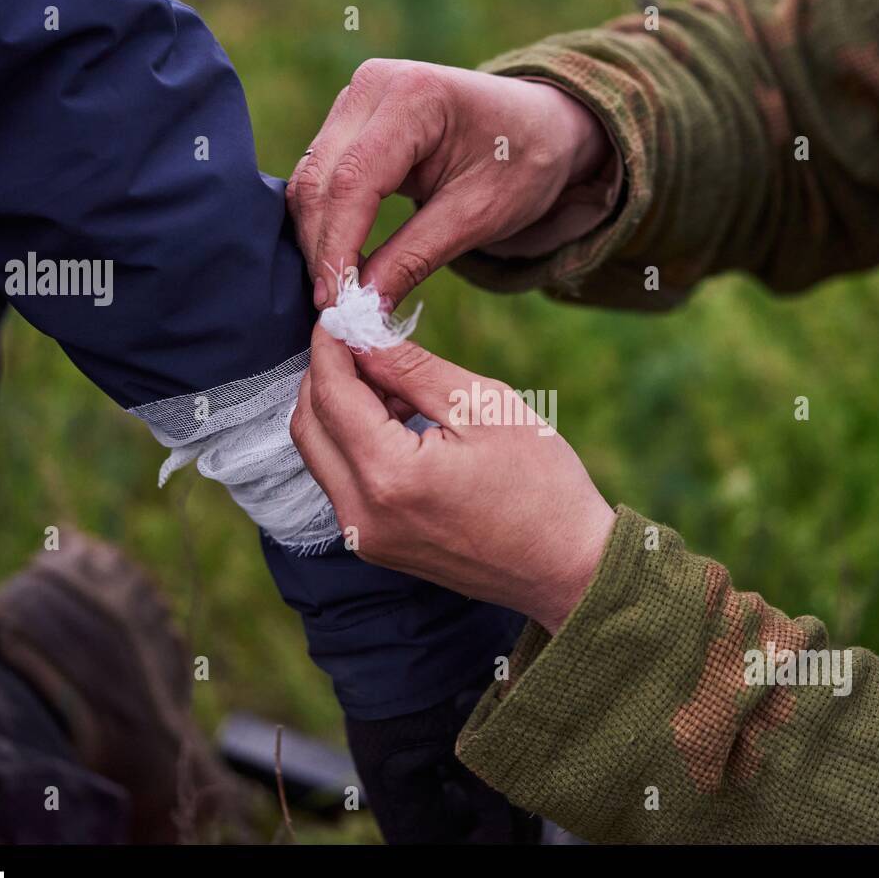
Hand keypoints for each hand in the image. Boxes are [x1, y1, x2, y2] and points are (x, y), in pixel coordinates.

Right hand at [287, 58, 610, 308]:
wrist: (540, 125)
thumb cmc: (523, 161)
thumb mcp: (479, 216)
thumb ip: (415, 257)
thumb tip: (361, 307)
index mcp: (414, 95)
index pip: (353, 182)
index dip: (338, 248)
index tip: (336, 304)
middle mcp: (374, 85)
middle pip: (320, 179)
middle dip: (321, 248)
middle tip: (332, 311)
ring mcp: (357, 99)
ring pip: (311, 180)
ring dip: (317, 240)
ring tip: (336, 296)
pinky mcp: (351, 120)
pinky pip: (322, 177)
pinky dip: (326, 224)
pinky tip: (338, 266)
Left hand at [290, 323, 615, 632]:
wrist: (568, 568)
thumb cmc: (542, 485)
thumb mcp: (484, 407)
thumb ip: (412, 369)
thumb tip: (362, 336)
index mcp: (390, 476)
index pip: (331, 393)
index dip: (330, 344)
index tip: (341, 309)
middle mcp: (362, 514)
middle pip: (309, 426)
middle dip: (326, 375)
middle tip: (365, 341)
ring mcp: (364, 538)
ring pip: (320, 454)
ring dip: (341, 410)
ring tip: (397, 385)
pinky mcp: (374, 547)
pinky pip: (342, 483)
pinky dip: (355, 444)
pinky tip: (400, 424)